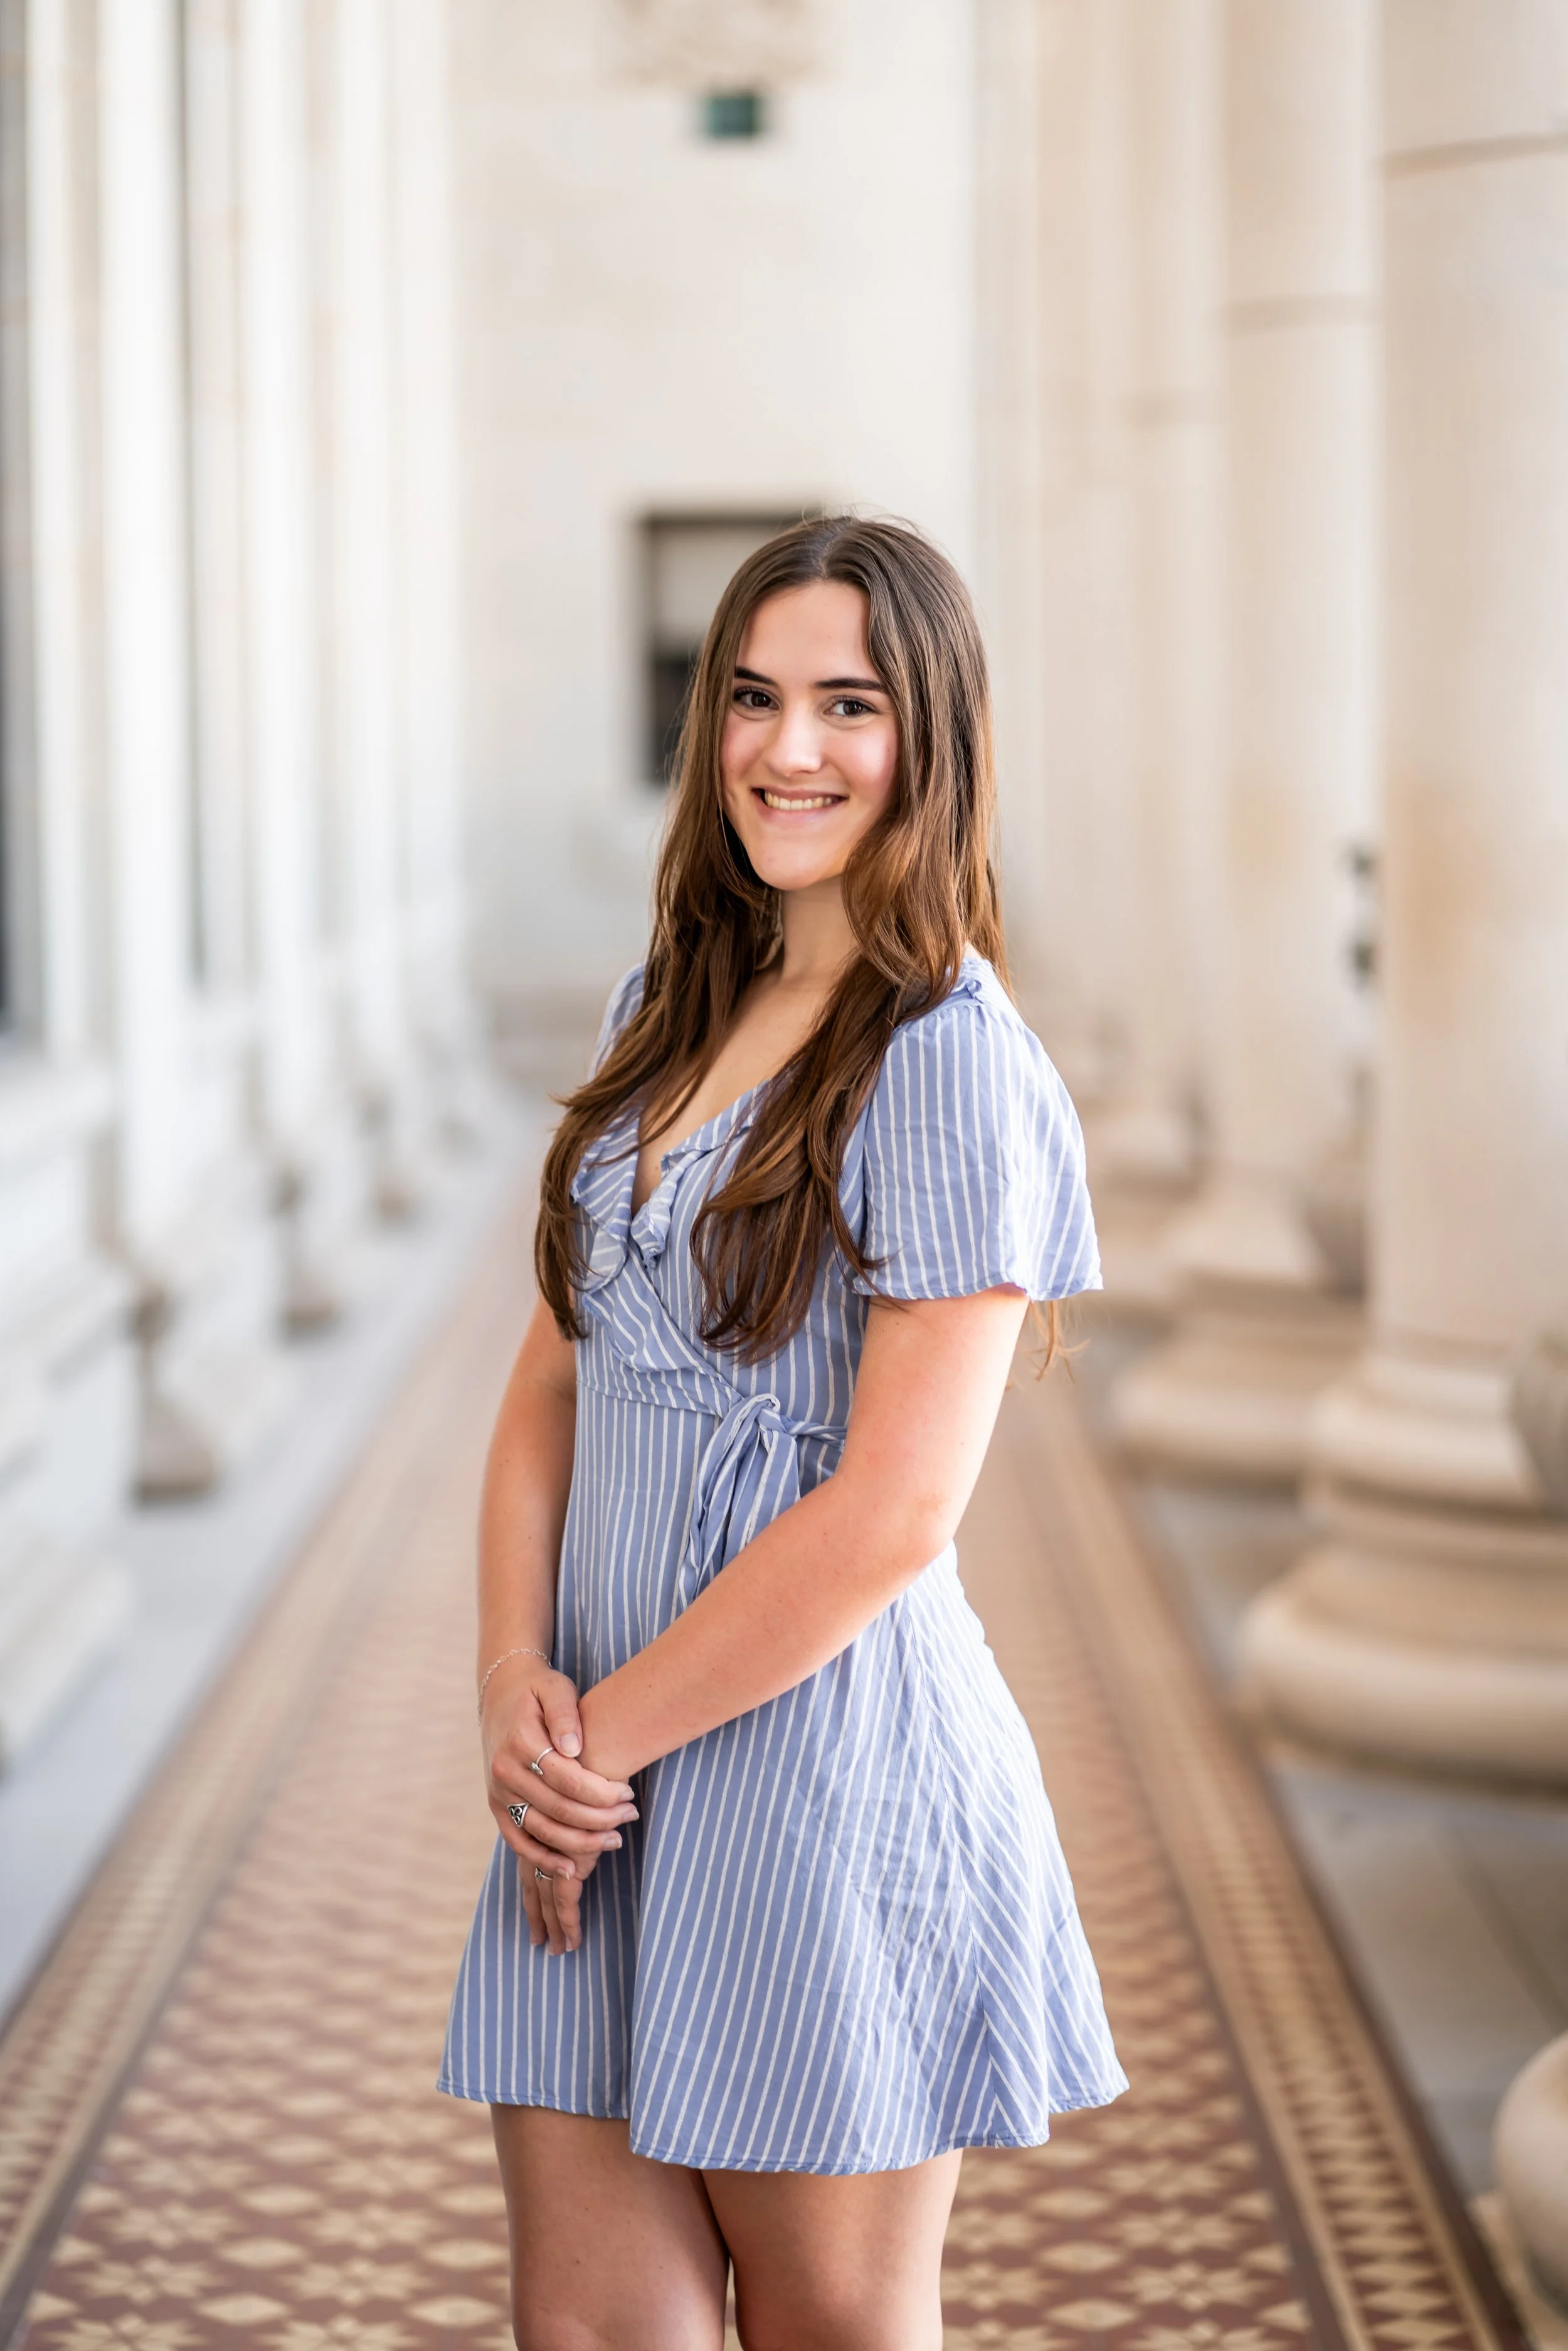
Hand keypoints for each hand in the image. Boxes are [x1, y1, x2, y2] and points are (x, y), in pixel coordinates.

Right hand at [481, 1656, 637, 1953]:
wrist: (501, 1696)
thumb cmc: (538, 1691)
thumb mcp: (555, 1688)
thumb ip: (565, 1714)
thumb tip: (574, 1748)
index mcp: (521, 1742)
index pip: (567, 1779)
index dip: (601, 1791)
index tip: (628, 1792)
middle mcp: (505, 1771)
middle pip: (558, 1808)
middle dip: (599, 1818)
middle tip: (630, 1816)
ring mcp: (498, 1793)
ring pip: (541, 1831)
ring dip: (580, 1843)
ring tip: (615, 1840)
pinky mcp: (496, 1807)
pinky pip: (518, 1841)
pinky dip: (544, 1859)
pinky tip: (573, 1869)